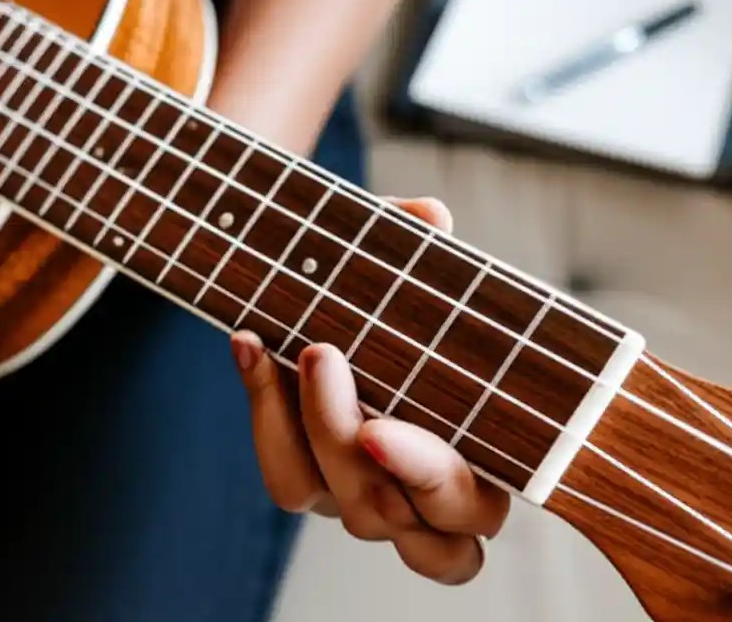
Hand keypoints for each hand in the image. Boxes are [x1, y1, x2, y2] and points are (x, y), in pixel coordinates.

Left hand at [230, 197, 510, 584]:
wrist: (342, 304)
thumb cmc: (408, 304)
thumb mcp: (418, 269)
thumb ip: (423, 247)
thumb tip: (430, 218)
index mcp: (479, 469)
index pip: (467, 512)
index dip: (426, 480)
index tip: (377, 430)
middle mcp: (419, 500)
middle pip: (387, 513)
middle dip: (343, 439)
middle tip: (321, 354)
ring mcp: (363, 497)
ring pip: (333, 501)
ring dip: (306, 424)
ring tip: (296, 347)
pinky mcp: (312, 483)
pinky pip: (288, 476)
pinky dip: (267, 411)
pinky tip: (251, 346)